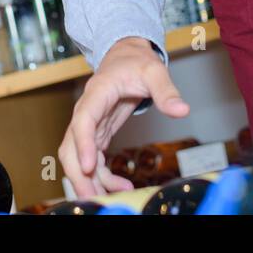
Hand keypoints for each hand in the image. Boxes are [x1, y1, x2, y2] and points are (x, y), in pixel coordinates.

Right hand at [58, 37, 190, 197]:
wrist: (126, 55)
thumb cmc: (136, 61)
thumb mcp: (154, 70)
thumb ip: (166, 91)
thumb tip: (181, 110)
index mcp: (97, 93)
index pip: (83, 120)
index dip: (83, 143)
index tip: (90, 166)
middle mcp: (87, 111)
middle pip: (70, 145)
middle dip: (78, 173)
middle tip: (93, 195)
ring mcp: (90, 124)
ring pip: (78, 156)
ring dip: (88, 179)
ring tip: (109, 197)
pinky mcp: (97, 134)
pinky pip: (93, 159)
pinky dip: (101, 175)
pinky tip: (119, 186)